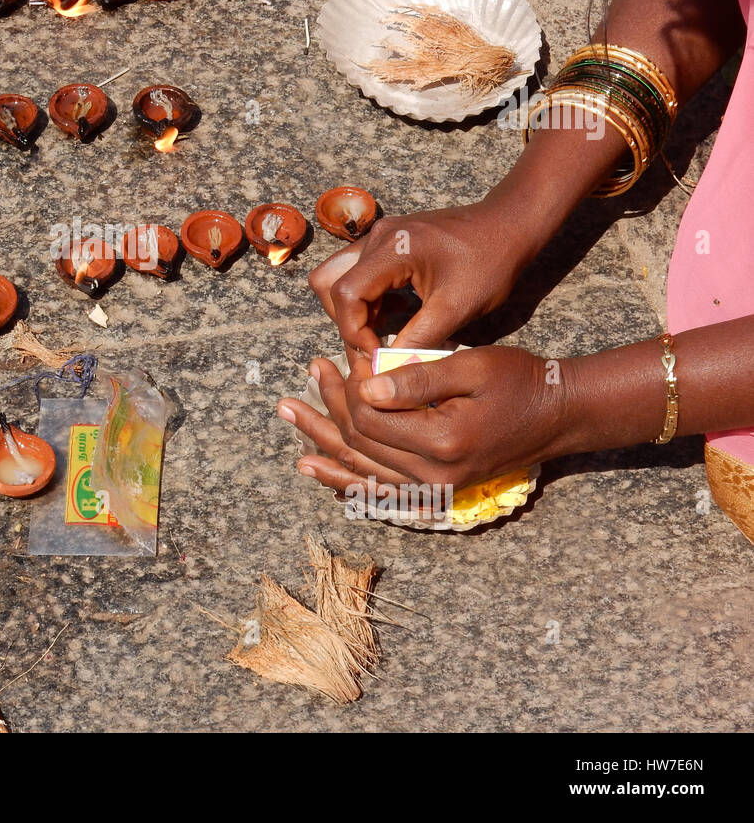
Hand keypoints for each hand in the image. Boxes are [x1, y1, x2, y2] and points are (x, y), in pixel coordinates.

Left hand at [276, 345, 569, 496]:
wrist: (557, 415)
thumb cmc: (518, 381)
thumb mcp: (472, 366)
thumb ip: (417, 380)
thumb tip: (363, 387)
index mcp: (443, 442)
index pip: (371, 418)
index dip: (350, 385)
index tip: (346, 354)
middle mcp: (433, 476)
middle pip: (359, 444)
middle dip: (328, 405)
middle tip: (310, 368)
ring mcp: (433, 488)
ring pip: (360, 470)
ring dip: (322, 441)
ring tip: (289, 413)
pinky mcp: (434, 490)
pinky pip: (378, 491)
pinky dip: (344, 479)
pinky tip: (315, 467)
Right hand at [310, 203, 534, 359]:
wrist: (511, 224)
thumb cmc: (491, 261)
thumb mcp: (457, 307)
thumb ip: (418, 339)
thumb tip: (387, 371)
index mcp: (393, 248)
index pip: (345, 293)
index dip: (353, 331)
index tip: (376, 355)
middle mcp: (377, 237)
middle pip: (328, 282)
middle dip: (345, 320)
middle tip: (372, 347)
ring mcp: (380, 236)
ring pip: (339, 276)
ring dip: (354, 310)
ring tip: (383, 333)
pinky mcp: (388, 241)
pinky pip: (358, 272)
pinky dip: (367, 299)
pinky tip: (396, 314)